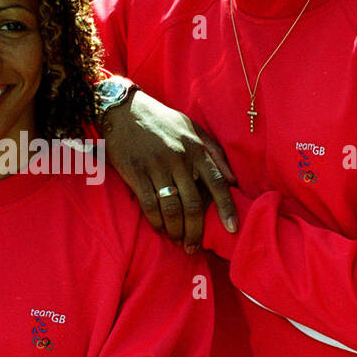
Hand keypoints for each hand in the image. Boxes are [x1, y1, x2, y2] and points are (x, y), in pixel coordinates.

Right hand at [102, 88, 237, 249]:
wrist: (124, 110)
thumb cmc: (161, 120)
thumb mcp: (192, 128)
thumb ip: (214, 151)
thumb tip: (232, 179)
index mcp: (196, 149)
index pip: (217, 183)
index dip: (226, 209)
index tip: (232, 229)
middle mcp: (179, 159)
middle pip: (194, 204)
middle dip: (196, 230)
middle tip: (194, 246)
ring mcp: (156, 167)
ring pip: (172, 208)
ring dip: (176, 230)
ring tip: (177, 241)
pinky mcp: (135, 173)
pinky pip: (149, 204)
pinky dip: (156, 221)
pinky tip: (159, 228)